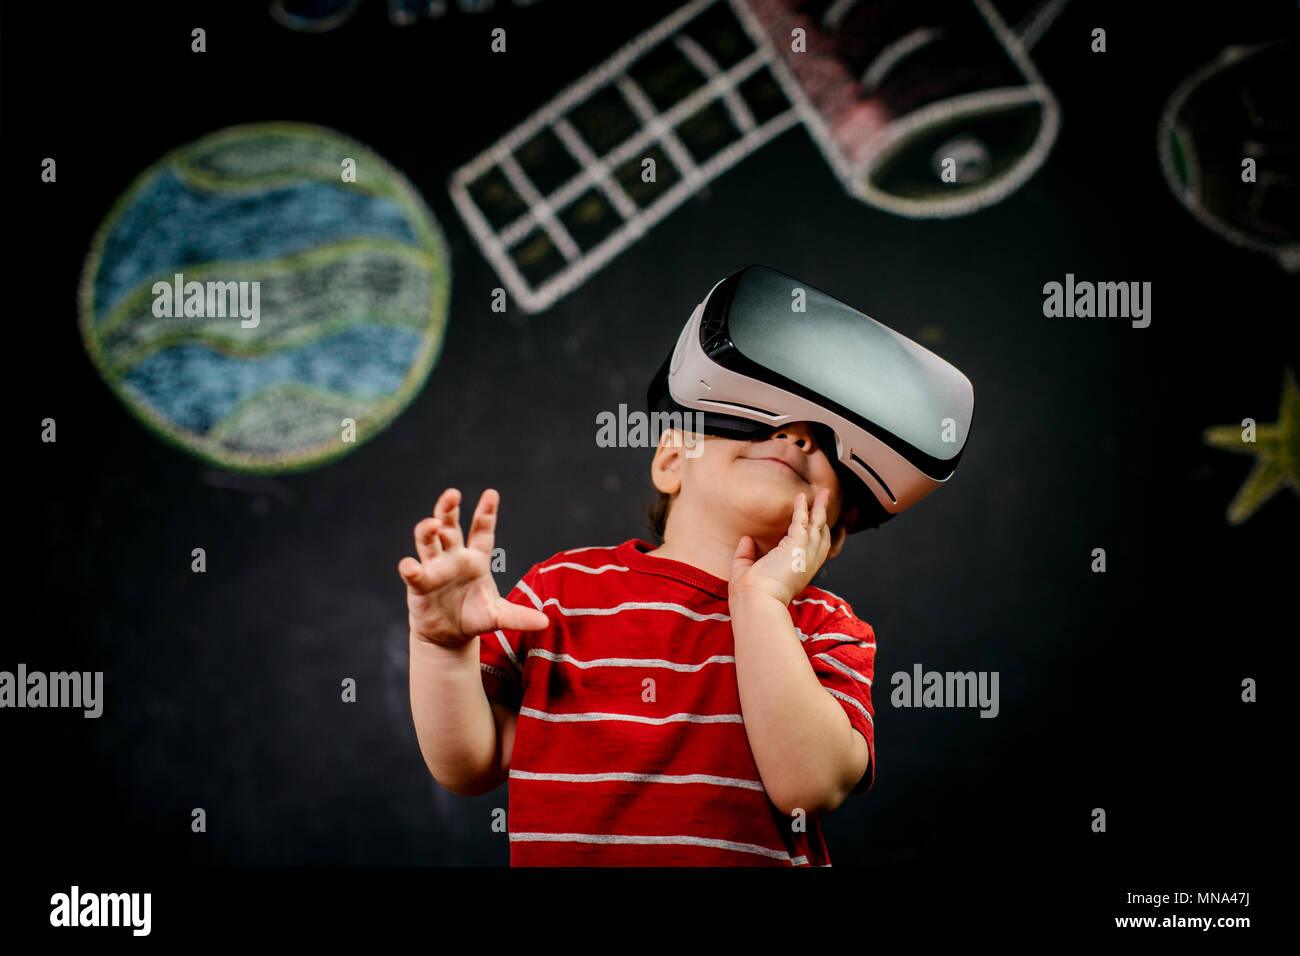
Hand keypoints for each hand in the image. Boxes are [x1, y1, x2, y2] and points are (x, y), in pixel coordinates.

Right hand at [398, 488, 549, 646]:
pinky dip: (410, 568)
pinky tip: (411, 566)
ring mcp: (434, 568)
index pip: (482, 530)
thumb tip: (545, 622)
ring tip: (432, 524)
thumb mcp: (498, 616)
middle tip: (452, 494)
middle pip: (449, 526)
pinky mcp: (419, 585)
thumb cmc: (474, 616)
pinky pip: (413, 573)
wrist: (448, 635)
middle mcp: (454, 556)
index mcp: (476, 558)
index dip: (486, 512)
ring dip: (428, 530)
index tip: (491, 494)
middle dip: (448, 509)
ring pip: (428, 541)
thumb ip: (519, 617)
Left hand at [728, 488, 838, 606]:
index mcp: (798, 572)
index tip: (815, 522)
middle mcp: (806, 564)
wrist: (757, 603)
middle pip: (822, 535)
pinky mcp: (798, 546)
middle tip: (827, 500)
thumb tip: (746, 539)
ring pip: (818, 525)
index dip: (815, 534)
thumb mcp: (745, 572)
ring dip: (821, 508)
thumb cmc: (750, 596)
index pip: (812, 550)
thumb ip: (745, 555)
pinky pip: (803, 521)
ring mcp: (805, 554)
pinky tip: (801, 497)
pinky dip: (803, 508)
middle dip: (825, 517)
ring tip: (825, 492)